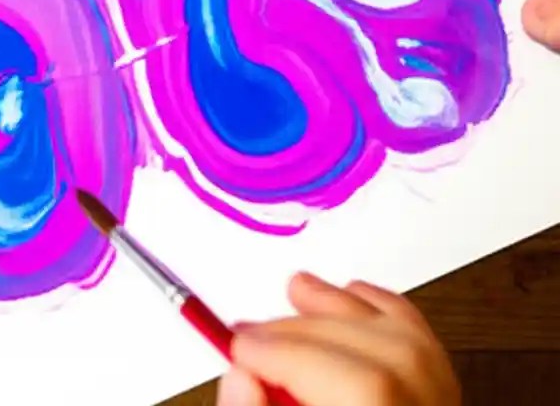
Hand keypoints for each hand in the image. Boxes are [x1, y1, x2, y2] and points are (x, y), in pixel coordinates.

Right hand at [216, 272, 458, 405]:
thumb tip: (239, 375)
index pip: (368, 390)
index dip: (297, 355)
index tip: (239, 348)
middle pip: (387, 360)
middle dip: (304, 333)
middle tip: (245, 334)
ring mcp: (446, 404)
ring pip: (413, 344)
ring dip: (345, 306)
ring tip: (293, 291)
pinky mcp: (444, 395)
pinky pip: (426, 343)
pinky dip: (384, 309)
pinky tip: (347, 293)